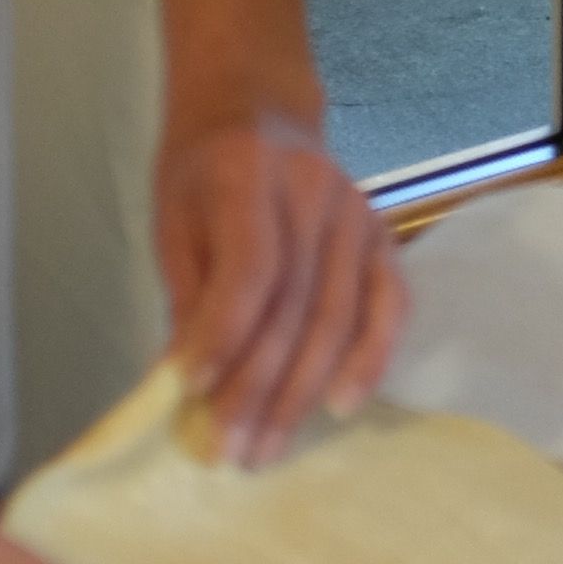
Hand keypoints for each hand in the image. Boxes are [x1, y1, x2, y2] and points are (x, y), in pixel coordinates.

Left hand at [156, 110, 402, 466]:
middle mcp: (315, 191)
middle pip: (293, 306)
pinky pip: (390, 306)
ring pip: (337, 319)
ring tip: (265, 450)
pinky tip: (342, 406)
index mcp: (248, 174)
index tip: (191, 391)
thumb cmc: (203, 173)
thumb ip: (185, 294)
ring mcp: (358, 215)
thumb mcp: (172, 219)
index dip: (223, 335)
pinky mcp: (384, 237)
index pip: (249, 268)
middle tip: (228, 451)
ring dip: (300, 394)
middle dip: (258, 388)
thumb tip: (185, 382)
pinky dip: (372, 359)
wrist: (258, 112)